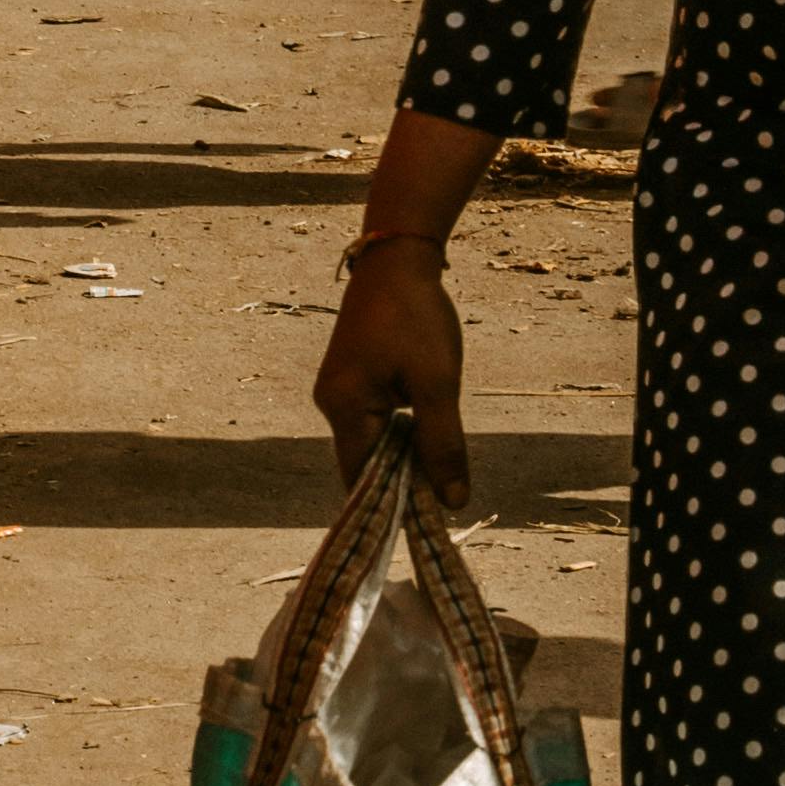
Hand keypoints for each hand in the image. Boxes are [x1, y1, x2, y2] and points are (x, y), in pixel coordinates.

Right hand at [314, 237, 469, 500]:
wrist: (397, 258)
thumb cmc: (416, 317)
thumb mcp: (437, 384)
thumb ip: (443, 445)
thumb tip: (453, 503)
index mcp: (342, 407)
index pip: (361, 480)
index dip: (392, 508)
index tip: (429, 527)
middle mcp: (331, 402)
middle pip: (365, 465)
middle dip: (403, 484)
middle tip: (448, 497)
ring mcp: (339, 389)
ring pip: (373, 444)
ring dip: (405, 458)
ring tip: (443, 467)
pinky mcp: (352, 378)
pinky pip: (374, 423)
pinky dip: (400, 436)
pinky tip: (429, 434)